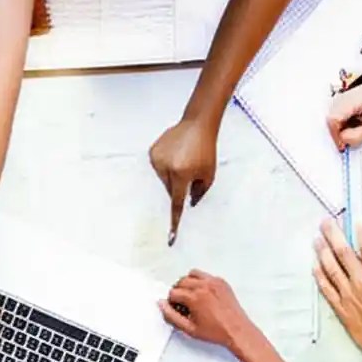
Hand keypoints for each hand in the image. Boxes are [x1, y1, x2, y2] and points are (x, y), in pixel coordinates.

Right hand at [149, 118, 217, 245]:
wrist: (197, 125)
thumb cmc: (206, 149)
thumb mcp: (209, 174)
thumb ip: (199, 193)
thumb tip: (188, 203)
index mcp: (182, 174)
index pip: (176, 203)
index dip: (175, 221)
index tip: (171, 237)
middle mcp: (166, 168)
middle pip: (170, 189)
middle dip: (179, 186)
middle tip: (190, 172)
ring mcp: (157, 159)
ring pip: (163, 179)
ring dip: (173, 176)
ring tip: (183, 159)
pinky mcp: (153, 152)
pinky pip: (159, 167)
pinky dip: (167, 165)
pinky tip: (176, 154)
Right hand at [157, 270, 251, 349]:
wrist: (237, 330)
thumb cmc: (217, 331)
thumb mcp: (189, 329)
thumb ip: (171, 316)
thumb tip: (162, 305)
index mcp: (195, 297)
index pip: (173, 292)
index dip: (172, 302)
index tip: (176, 308)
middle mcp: (204, 286)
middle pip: (181, 281)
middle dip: (178, 292)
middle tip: (183, 304)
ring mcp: (214, 282)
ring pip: (192, 274)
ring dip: (188, 283)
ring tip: (192, 297)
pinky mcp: (221, 282)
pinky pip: (206, 275)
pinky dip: (201, 282)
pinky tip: (203, 294)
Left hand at [311, 219, 361, 361]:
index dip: (361, 234)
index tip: (356, 223)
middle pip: (344, 254)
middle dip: (334, 235)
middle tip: (327, 223)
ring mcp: (350, 297)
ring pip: (332, 269)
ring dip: (323, 252)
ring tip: (317, 239)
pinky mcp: (342, 310)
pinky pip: (327, 289)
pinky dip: (319, 276)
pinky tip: (315, 266)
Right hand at [326, 73, 361, 149]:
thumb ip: (358, 135)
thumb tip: (345, 140)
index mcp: (349, 102)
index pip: (332, 121)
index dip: (336, 136)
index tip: (342, 145)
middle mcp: (344, 96)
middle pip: (332, 117)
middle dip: (338, 131)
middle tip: (347, 141)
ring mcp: (346, 93)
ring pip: (335, 113)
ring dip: (341, 125)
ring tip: (354, 131)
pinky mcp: (350, 93)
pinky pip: (341, 108)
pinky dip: (345, 118)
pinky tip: (357, 121)